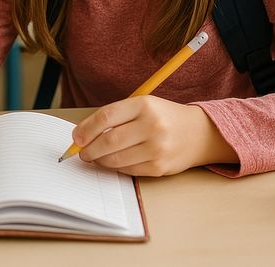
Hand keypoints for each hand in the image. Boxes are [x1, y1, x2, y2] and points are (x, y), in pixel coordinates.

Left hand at [70, 96, 236, 175]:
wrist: (198, 133)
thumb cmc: (163, 117)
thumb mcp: (142, 106)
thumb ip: (115, 117)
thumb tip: (83, 135)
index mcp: (144, 105)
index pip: (105, 117)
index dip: (86, 129)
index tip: (76, 138)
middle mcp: (152, 125)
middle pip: (108, 141)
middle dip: (89, 149)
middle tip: (81, 152)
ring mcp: (157, 148)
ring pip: (116, 159)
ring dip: (99, 161)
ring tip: (94, 158)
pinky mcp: (159, 167)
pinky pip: (128, 170)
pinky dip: (115, 167)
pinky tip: (112, 163)